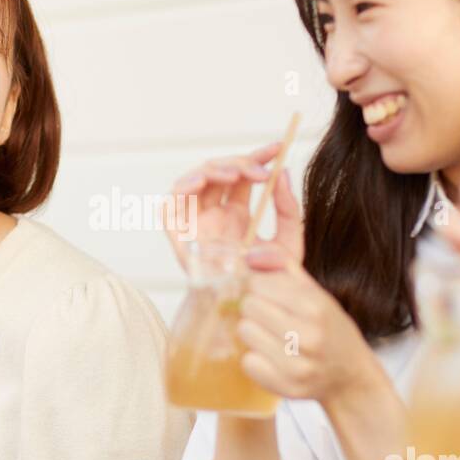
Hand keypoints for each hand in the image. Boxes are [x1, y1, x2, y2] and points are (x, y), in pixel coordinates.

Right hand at [168, 143, 302, 271]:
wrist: (257, 312)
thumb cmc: (271, 284)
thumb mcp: (290, 243)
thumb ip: (288, 210)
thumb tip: (283, 173)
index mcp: (236, 215)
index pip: (242, 176)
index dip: (257, 157)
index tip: (278, 147)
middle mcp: (214, 216)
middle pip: (217, 174)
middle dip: (239, 163)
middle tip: (261, 171)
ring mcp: (196, 226)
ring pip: (193, 182)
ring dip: (213, 171)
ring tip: (235, 175)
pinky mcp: (181, 241)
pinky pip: (169, 210)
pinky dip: (179, 191)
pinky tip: (200, 183)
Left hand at [237, 242, 383, 407]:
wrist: (352, 377)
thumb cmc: (330, 330)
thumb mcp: (316, 293)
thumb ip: (284, 266)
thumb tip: (250, 253)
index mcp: (316, 307)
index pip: (259, 284)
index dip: (259, 286)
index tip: (269, 295)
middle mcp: (309, 336)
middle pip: (249, 307)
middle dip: (255, 309)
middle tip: (271, 318)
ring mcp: (298, 365)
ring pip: (245, 332)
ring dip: (253, 333)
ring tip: (272, 337)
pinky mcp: (287, 387)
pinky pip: (248, 363)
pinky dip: (255, 359)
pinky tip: (272, 358)